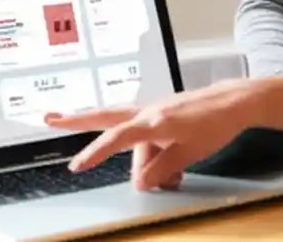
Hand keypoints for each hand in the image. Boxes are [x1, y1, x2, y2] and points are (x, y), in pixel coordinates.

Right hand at [44, 79, 260, 190]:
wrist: (234, 101)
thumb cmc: (214, 124)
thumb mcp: (189, 153)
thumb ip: (162, 168)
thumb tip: (140, 182)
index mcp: (154, 120)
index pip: (117, 138)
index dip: (95, 152)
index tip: (77, 165)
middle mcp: (148, 112)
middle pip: (106, 117)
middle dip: (76, 119)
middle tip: (48, 118)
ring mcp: (154, 111)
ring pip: (135, 142)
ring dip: (146, 163)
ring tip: (178, 176)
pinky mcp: (161, 115)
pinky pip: (147, 137)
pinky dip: (151, 153)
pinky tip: (174, 168)